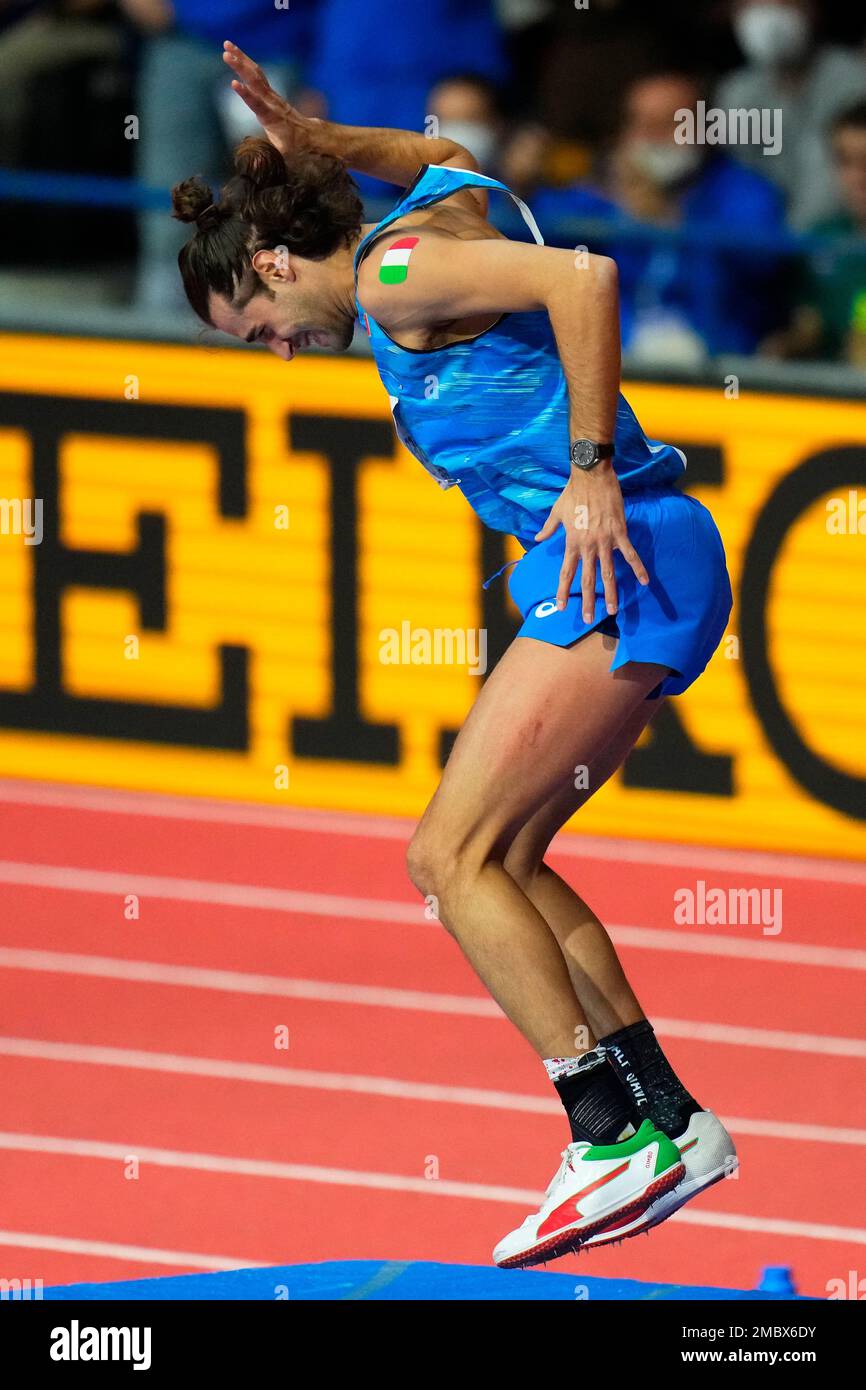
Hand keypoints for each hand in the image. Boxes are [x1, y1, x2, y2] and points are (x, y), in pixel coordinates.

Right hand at [222, 41, 312, 159]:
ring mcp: (272, 97)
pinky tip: (235, 52)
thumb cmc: (296, 151)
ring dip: (241, 58)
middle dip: (241, 67)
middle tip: (226, 53)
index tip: (234, 83)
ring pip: (256, 74)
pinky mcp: (270, 93)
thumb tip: (256, 168)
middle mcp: (273, 104)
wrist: (311, 138)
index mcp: (274, 119)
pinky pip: (258, 75)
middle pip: (256, 82)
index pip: (258, 105)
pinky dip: (246, 62)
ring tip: (226, 45)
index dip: (247, 95)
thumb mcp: (284, 159)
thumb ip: (270, 160)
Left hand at [534, 463, 648, 621]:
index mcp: (571, 542)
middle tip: (587, 619)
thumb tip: (537, 538)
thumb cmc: (573, 492)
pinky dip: (637, 568)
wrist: (591, 476)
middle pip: (587, 578)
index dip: (563, 590)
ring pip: (608, 572)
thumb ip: (548, 528)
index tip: (562, 607)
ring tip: (613, 610)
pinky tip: (645, 581)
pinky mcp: (620, 532)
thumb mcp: (556, 512)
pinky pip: (630, 554)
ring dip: (611, 593)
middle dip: (587, 600)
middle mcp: (587, 545)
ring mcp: (605, 540)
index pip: (566, 572)